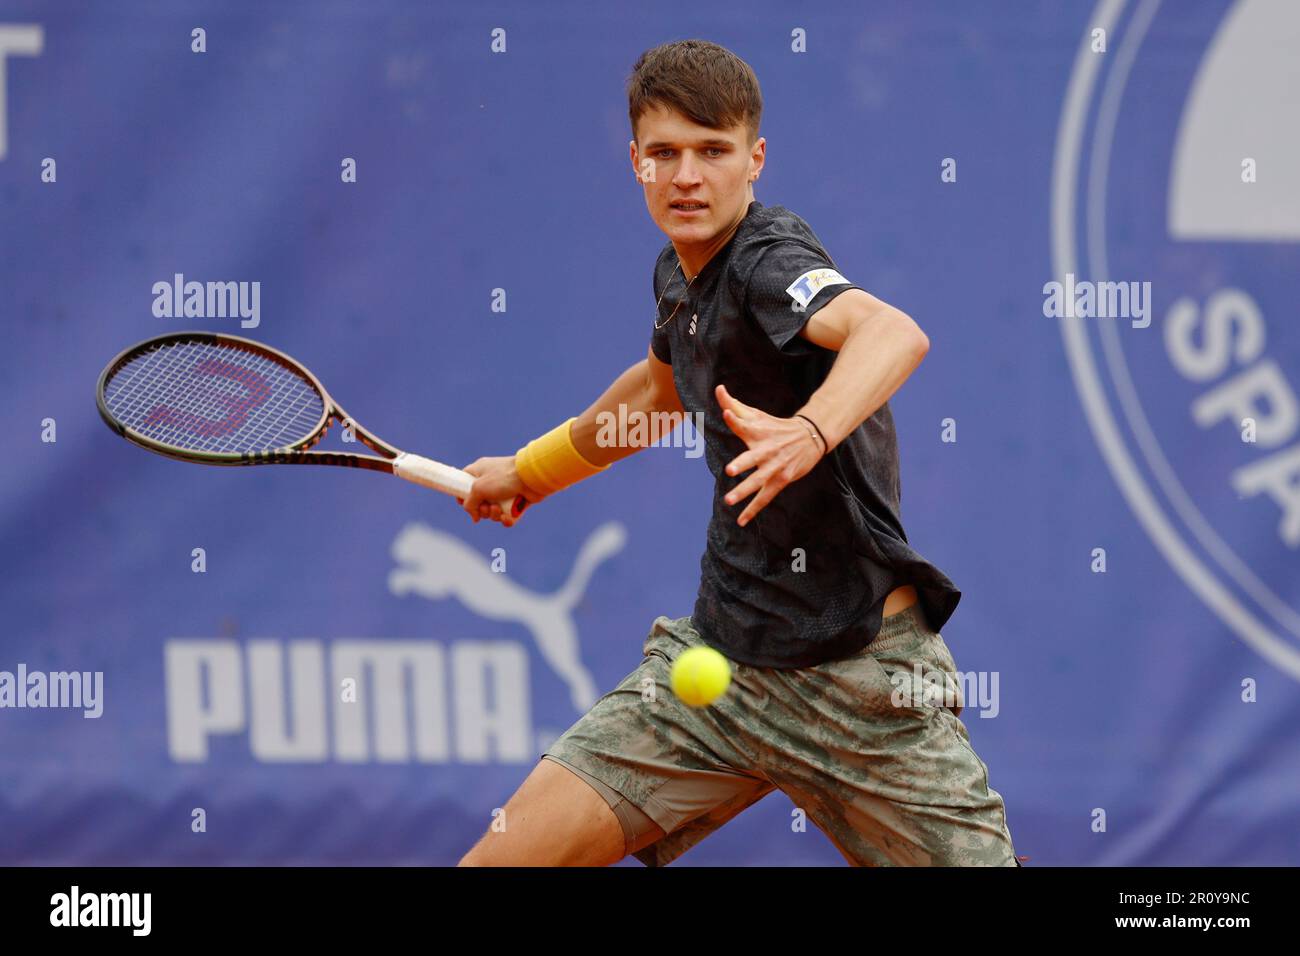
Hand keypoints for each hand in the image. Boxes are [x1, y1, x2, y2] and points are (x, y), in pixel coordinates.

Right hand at [459, 455, 545, 526]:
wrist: (532, 477)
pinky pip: (508, 516)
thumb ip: (469, 503)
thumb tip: (474, 516)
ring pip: (493, 511)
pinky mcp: (517, 501)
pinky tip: (507, 518)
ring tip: (498, 509)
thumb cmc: (504, 477)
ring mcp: (505, 492)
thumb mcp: (478, 488)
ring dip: (494, 515)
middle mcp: (492, 481)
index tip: (462, 502)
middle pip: (479, 502)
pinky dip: (506, 520)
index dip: (462, 494)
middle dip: (482, 510)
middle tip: (486, 507)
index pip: (465, 482)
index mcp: (481, 471)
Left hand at [716, 383, 824, 526]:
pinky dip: (752, 510)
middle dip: (742, 464)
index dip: (735, 419)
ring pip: (757, 482)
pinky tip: (740, 521)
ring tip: (728, 500)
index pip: (743, 424)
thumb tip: (718, 389)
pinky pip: (764, 498)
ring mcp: (773, 467)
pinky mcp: (781, 480)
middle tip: (730, 470)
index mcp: (757, 432)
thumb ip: (734, 405)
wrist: (809, 437)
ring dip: (744, 492)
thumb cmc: (776, 426)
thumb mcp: (757, 415)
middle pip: (752, 458)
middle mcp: (765, 450)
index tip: (728, 414)